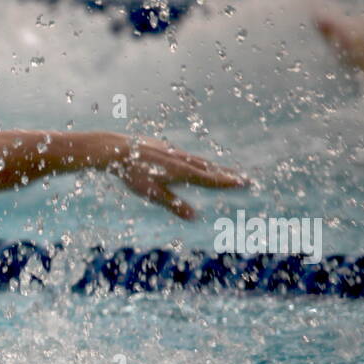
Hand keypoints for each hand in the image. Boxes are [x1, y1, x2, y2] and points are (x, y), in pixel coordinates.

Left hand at [99, 134, 246, 219]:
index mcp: (182, 172)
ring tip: (225, 172)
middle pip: (209, 168)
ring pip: (198, 161)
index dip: (227, 182)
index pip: (210, 179)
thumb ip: (173, 204)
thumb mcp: (152, 193)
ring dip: (214, 167)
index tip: (244, 183)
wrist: (117, 149)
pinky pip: (185, 156)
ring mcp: (173, 151)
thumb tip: (193, 216)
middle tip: (246, 179)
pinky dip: (196, 162)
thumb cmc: (133, 174)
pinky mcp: (163, 147)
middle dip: (227, 175)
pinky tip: (193, 164)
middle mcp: (181, 159)